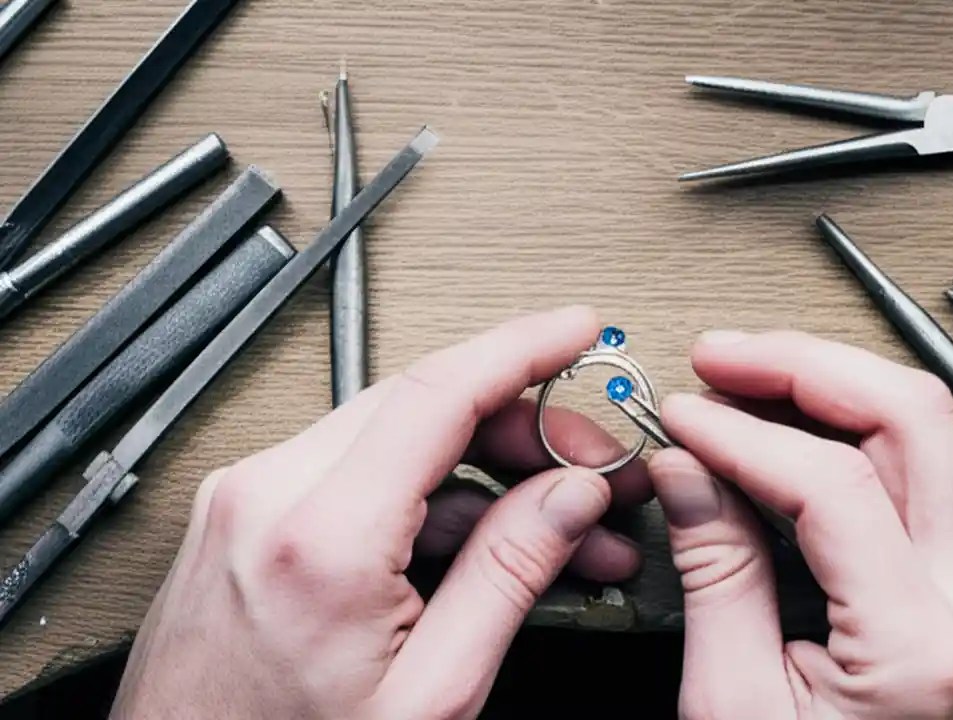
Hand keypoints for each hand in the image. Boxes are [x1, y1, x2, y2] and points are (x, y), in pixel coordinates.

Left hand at [111, 306, 651, 718]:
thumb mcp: (432, 691)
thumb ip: (508, 578)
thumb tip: (569, 497)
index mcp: (317, 538)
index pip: (440, 392)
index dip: (523, 348)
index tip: (576, 331)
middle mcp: (266, 497)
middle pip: (423, 407)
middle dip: (523, 428)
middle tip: (592, 470)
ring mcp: (245, 503)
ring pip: (393, 439)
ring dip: (482, 471)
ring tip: (558, 528)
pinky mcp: (243, 519)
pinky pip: (355, 476)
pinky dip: (427, 497)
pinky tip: (485, 541)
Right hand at [650, 331, 952, 719]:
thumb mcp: (739, 705)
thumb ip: (716, 575)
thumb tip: (688, 469)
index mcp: (922, 643)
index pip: (835, 481)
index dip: (743, 430)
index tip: (681, 416)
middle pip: (912, 416)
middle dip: (805, 366)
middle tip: (721, 358)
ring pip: (922, 429)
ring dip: (828, 387)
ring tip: (743, 380)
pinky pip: (916, 471)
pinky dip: (847, 432)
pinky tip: (784, 428)